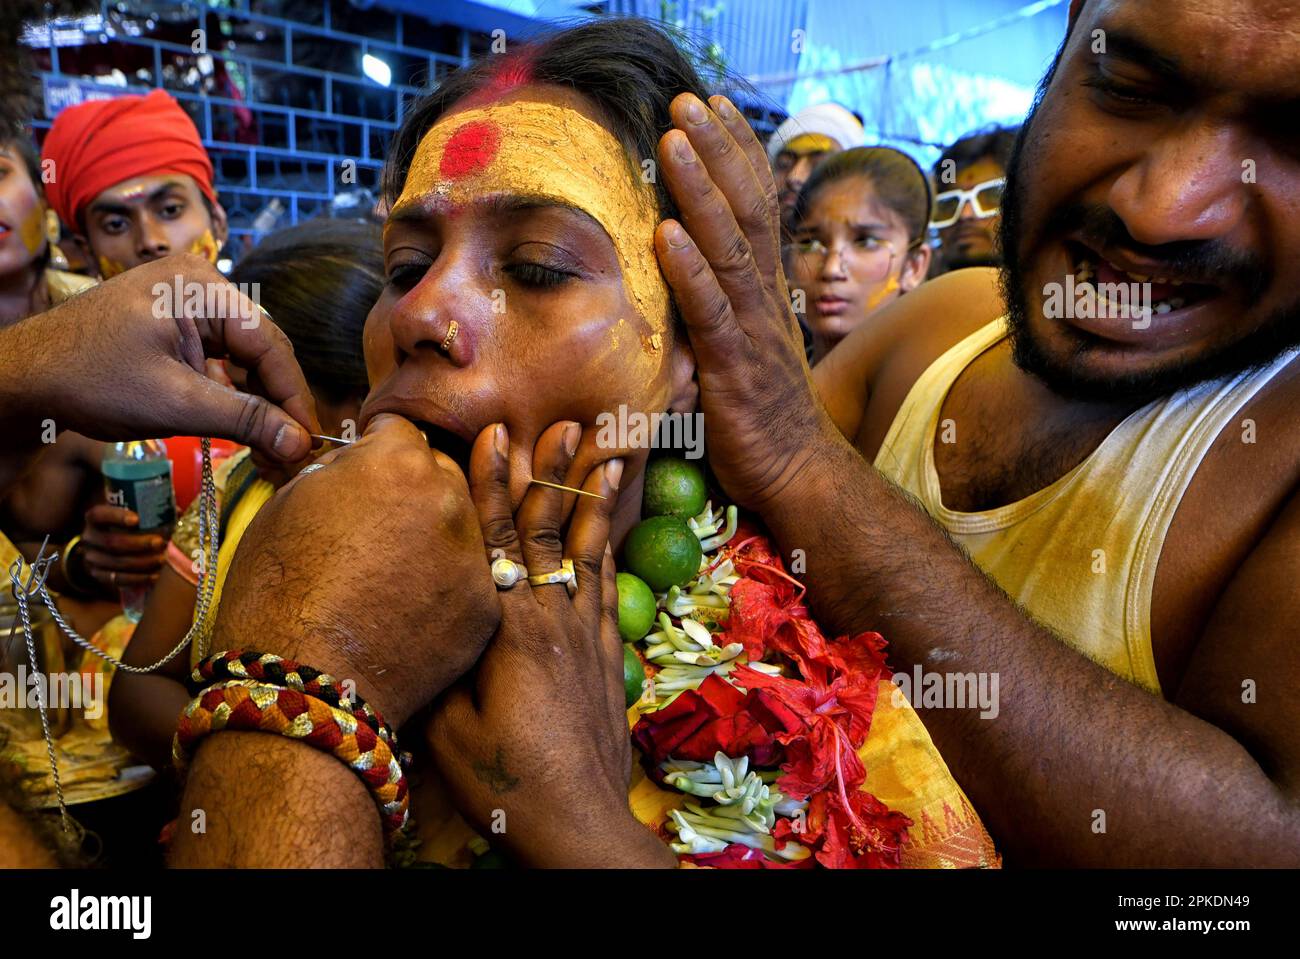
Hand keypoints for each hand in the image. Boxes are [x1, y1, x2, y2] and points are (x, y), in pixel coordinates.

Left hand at [2, 253, 318, 463]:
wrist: (24, 376)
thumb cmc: (88, 380)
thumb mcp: (176, 403)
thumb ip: (245, 420)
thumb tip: (300, 444)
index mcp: (203, 286)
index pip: (270, 345)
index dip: (294, 397)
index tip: (308, 440)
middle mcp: (200, 284)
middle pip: (260, 349)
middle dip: (275, 402)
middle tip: (288, 450)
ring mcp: (185, 301)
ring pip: (241, 357)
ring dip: (252, 402)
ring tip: (263, 447)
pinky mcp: (172, 323)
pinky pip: (216, 358)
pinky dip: (226, 393)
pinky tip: (232, 426)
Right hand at [76, 504, 166, 591]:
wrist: (107, 549)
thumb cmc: (127, 527)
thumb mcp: (132, 515)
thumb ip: (150, 512)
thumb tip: (178, 512)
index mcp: (95, 519)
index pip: (99, 514)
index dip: (116, 516)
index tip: (137, 519)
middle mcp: (89, 538)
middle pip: (111, 542)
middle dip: (138, 543)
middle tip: (159, 542)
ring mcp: (91, 558)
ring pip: (116, 563)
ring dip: (142, 562)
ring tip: (163, 559)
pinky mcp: (99, 576)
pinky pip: (118, 580)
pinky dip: (139, 578)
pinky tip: (155, 576)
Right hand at [211, 414, 500, 727]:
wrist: (301, 683)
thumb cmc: (276, 591)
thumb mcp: (286, 504)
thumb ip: (337, 468)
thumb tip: (358, 460)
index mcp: (397, 461)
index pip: (399, 431)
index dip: (377, 450)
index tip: (366, 475)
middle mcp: (448, 497)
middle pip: (439, 473)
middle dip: (413, 491)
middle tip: (376, 531)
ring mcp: (473, 553)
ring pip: (463, 525)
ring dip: (435, 537)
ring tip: (391, 574)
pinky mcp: (486, 605)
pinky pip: (471, 579)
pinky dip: (446, 588)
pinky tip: (409, 610)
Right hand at [427, 422, 674, 867]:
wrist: (580, 825)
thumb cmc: (505, 780)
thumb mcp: (446, 729)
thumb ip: (440, 664)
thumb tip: (422, 618)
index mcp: (511, 628)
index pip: (499, 539)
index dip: (495, 484)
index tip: (496, 434)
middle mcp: (555, 620)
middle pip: (553, 532)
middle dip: (555, 474)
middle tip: (567, 424)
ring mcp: (588, 638)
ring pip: (589, 554)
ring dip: (593, 503)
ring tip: (608, 457)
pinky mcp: (608, 661)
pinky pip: (607, 594)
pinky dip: (608, 557)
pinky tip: (609, 539)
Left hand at [653, 93, 845, 511]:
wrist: (797, 474)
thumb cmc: (760, 416)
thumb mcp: (735, 350)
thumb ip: (711, 311)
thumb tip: (672, 278)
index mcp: (764, 291)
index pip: (755, 207)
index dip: (736, 154)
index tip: (714, 107)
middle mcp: (764, 299)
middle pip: (746, 209)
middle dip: (717, 151)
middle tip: (688, 99)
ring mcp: (753, 330)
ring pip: (730, 248)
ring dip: (700, 189)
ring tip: (673, 139)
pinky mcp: (735, 368)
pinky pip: (712, 312)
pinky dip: (690, 270)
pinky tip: (667, 233)